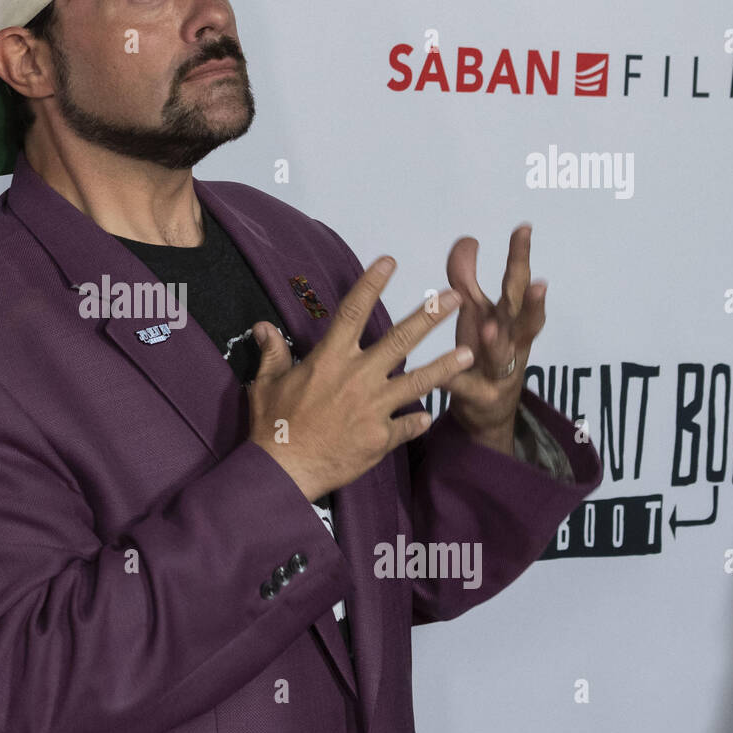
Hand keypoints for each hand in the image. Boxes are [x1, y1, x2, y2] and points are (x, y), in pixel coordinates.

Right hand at [246, 256, 473, 501]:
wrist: (284, 470)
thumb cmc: (273, 426)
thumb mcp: (267, 384)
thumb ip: (273, 353)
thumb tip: (263, 327)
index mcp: (329, 359)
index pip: (353, 312)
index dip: (371, 284)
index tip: (389, 262)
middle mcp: (357, 377)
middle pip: (400, 340)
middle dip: (430, 316)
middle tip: (456, 298)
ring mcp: (373, 408)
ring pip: (418, 381)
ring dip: (445, 366)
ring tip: (469, 353)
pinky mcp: (381, 438)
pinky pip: (407, 425)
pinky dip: (418, 420)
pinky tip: (426, 417)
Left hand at [442, 224, 546, 452]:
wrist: (487, 411)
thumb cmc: (483, 351)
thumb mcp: (477, 313)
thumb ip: (467, 278)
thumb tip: (468, 239)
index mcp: (510, 318)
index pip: (517, 284)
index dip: (521, 257)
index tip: (523, 228)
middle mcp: (511, 343)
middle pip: (522, 320)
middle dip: (530, 303)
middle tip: (536, 284)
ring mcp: (497, 372)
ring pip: (502, 357)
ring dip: (497, 342)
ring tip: (490, 328)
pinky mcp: (477, 397)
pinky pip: (463, 387)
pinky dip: (455, 381)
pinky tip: (443, 376)